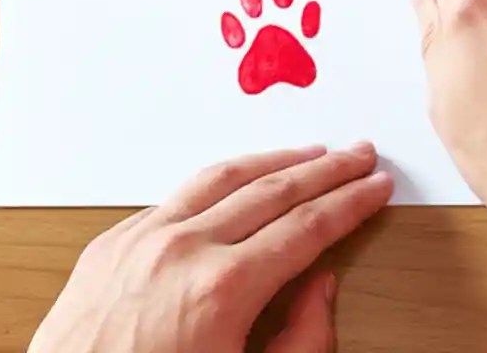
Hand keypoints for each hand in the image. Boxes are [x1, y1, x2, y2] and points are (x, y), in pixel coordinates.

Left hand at [29, 144, 392, 352]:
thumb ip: (300, 340)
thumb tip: (320, 286)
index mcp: (223, 289)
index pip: (308, 227)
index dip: (351, 203)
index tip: (376, 186)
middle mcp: (182, 250)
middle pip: (274, 190)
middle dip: (326, 170)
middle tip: (359, 154)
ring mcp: (141, 240)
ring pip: (222, 178)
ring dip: (274, 160)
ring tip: (310, 153)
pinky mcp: (110, 243)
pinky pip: (175, 197)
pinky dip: (218, 182)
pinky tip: (239, 181)